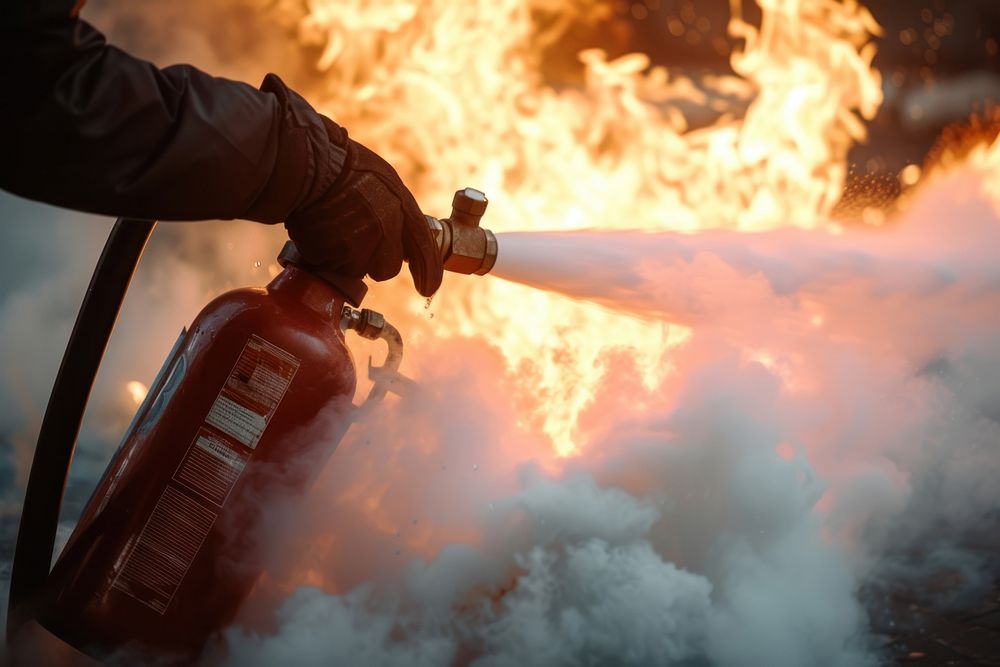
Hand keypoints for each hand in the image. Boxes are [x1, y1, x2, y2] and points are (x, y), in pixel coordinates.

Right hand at [284, 119, 442, 296]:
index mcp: (401, 208)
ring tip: (337, 226)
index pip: (424, 251)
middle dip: (376, 260)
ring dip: (348, 257)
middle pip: (387, 269)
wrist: (308, 164)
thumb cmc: (346, 167)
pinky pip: (330, 265)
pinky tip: (322, 229)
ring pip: (357, 270)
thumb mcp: (386, 182)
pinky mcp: (329, 253)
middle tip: (360, 237)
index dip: (429, 274)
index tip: (427, 289)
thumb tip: (407, 245)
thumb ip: (400, 213)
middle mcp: (383, 229)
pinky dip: (325, 253)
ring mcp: (355, 244)